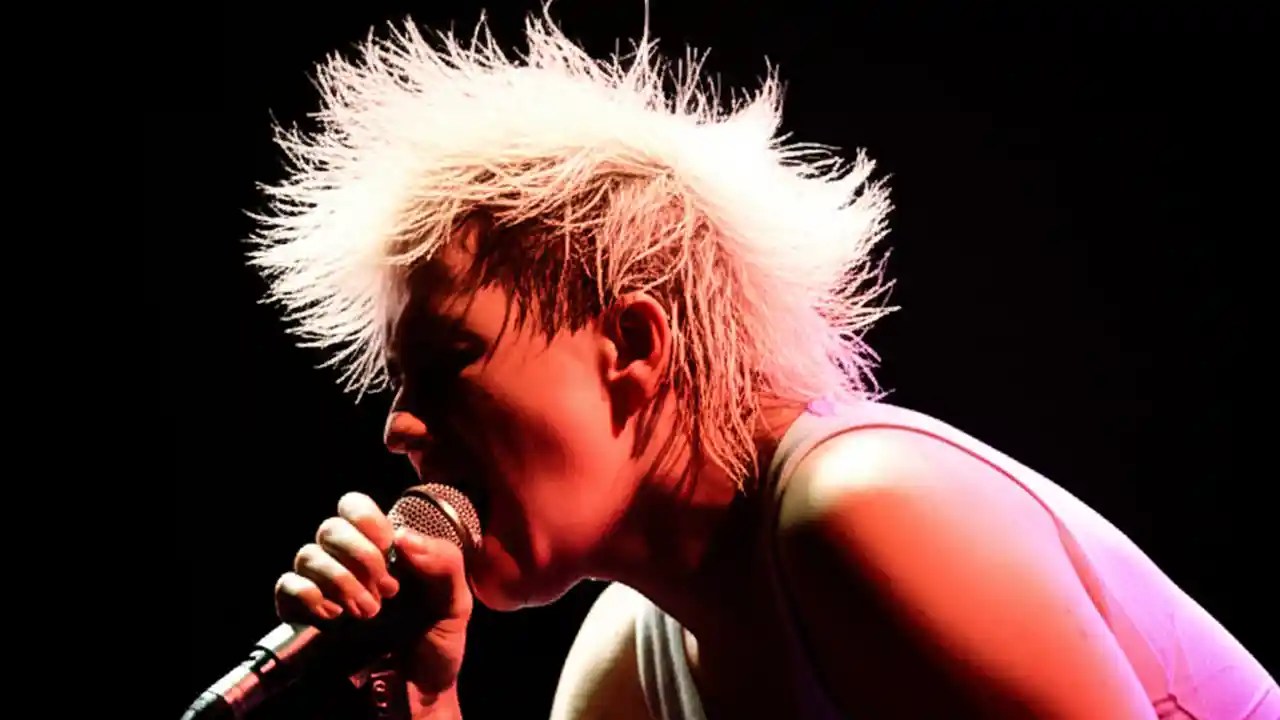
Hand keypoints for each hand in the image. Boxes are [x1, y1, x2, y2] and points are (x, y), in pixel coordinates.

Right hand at [274, 491, 472, 711]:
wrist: (417, 696)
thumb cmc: (435, 646)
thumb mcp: (455, 603)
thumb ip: (443, 563)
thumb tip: (403, 536)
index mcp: (384, 550)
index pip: (354, 506)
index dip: (366, 518)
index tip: (388, 545)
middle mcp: (348, 565)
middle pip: (330, 528)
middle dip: (359, 555)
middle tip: (387, 590)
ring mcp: (324, 591)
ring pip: (307, 555)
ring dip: (340, 580)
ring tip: (368, 612)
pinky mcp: (303, 618)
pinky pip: (287, 587)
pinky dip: (310, 596)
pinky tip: (335, 617)